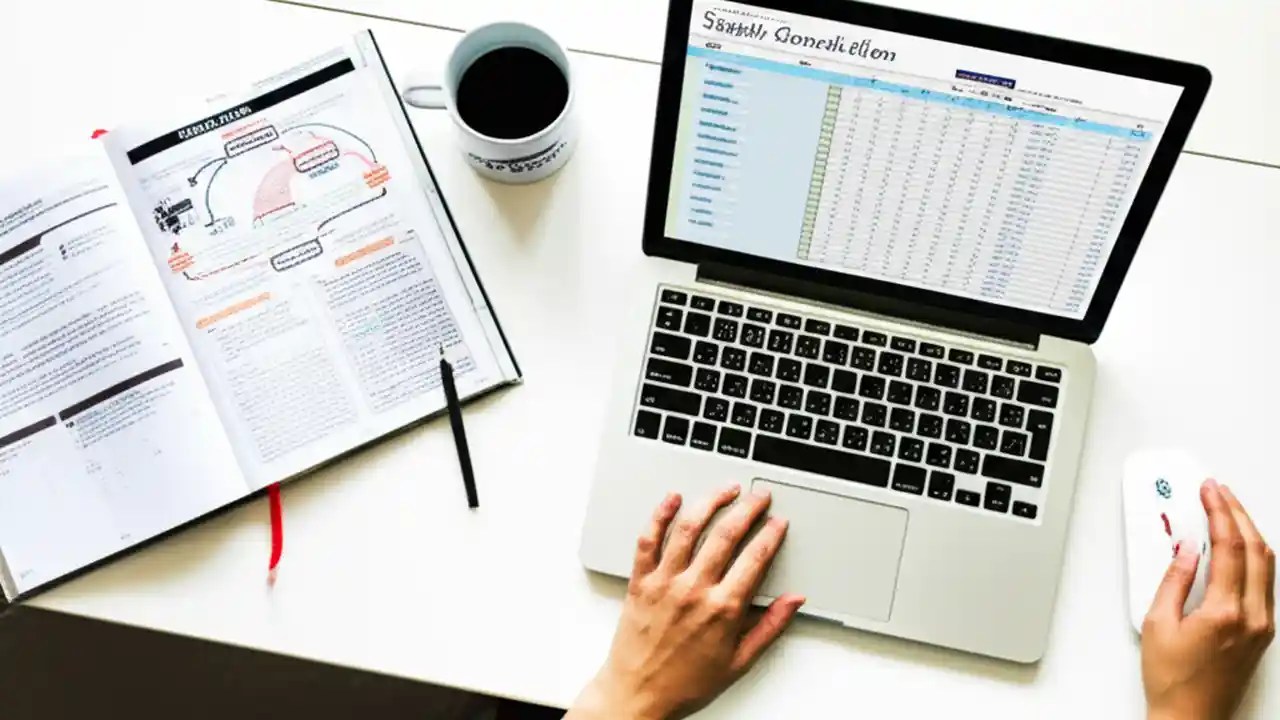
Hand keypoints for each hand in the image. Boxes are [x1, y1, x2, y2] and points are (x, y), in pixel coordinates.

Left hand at [568, 484, 803, 719]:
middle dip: (748, 509)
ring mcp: (664, 582)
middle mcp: (694, 590)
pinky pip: (648, 540)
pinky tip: (672, 498)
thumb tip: (794, 600)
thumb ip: (770, 626)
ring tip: (727, 489)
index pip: (755, 559)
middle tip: (760, 497)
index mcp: (723, 609)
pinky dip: (659, 515)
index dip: (771, 535)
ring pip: (689, 528)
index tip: (779, 523)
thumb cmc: (686, 683)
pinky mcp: (640, 581)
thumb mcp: (739, 661)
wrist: (638, 694)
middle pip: (726, 535)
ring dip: (711, 502)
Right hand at [1142, 479, 1274, 719]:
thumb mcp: (1159, 623)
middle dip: (1238, 514)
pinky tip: (1236, 547)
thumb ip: (1174, 580)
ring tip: (1227, 512)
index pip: (1229, 547)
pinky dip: (1252, 556)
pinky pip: (1264, 582)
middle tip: (1219, 492)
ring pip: (1267, 564)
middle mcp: (1254, 617)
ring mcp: (1263, 625)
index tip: (1209, 491)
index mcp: (1226, 612)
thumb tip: (1184, 548)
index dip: (1219, 512)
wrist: (1190, 718)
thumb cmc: (1172, 680)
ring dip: (1249, 532)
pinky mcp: (1262, 632)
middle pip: (1257, 550)